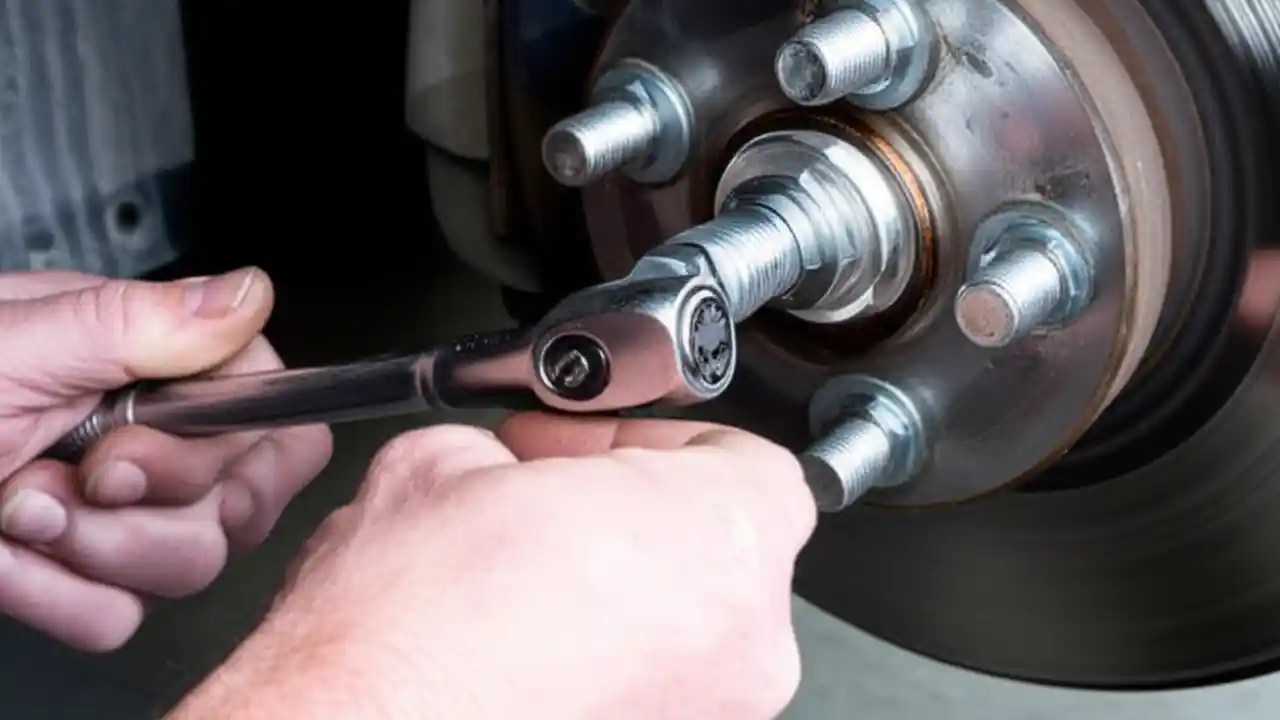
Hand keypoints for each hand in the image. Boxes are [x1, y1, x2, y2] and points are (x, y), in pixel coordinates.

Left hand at [0, 268, 331, 650]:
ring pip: (189, 565)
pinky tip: (2, 553)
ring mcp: (112, 512)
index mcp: (144, 361)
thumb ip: (138, 324)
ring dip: (96, 549)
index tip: (164, 450)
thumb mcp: (11, 346)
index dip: (247, 447)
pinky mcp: (74, 577)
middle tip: (83, 470)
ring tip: (16, 505)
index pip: (272, 405)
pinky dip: (53, 596)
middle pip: (241, 501)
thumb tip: (252, 294)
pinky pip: (120, 617)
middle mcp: (142, 435)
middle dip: (155, 505)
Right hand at [172, 414, 814, 719]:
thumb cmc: (399, 637)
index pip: (743, 460)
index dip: (648, 440)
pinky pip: (659, 690)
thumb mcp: (441, 464)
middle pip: (715, 545)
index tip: (584, 445)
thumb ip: (515, 451)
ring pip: (687, 627)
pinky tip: (526, 656)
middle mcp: (741, 645)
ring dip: (619, 594)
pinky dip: (609, 667)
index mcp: (718, 539)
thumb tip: (506, 465)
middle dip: (628, 513)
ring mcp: (712, 719)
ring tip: (521, 589)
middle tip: (543, 504)